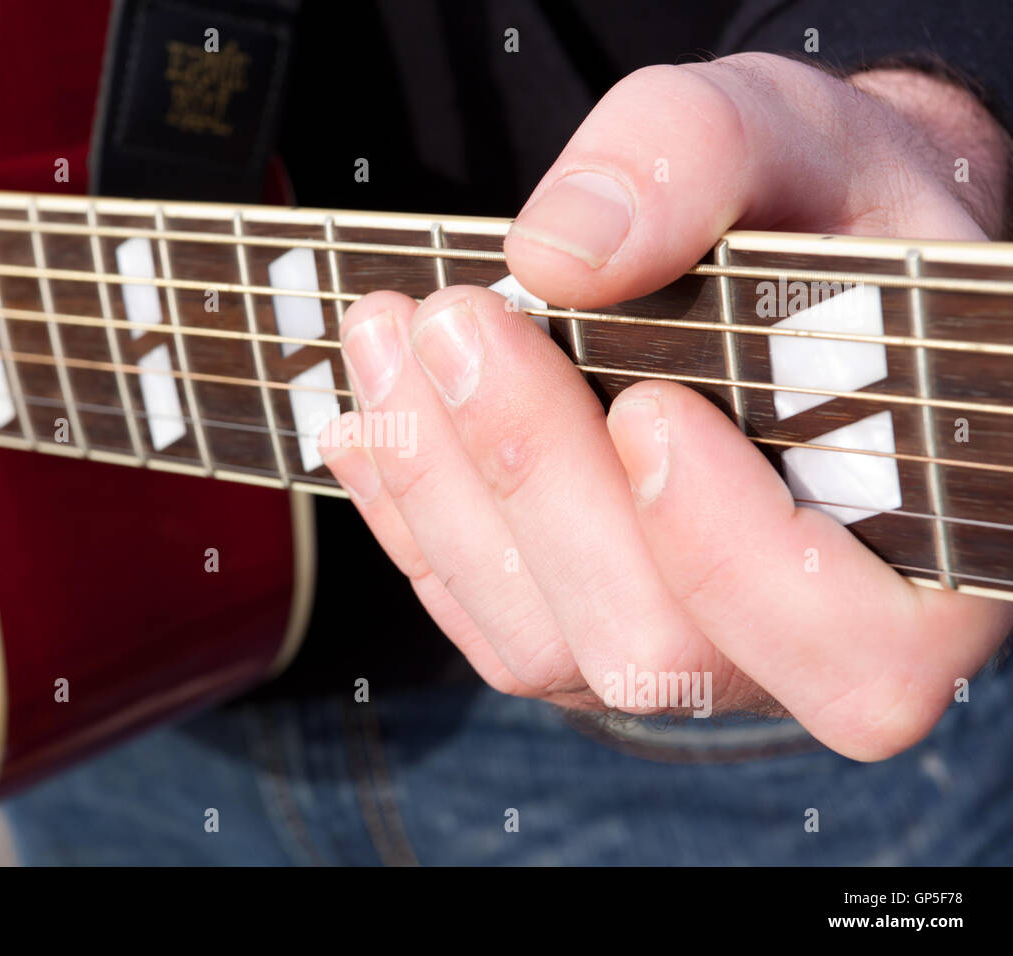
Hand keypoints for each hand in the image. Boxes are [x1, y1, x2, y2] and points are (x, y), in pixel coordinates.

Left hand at [319, 53, 1012, 759]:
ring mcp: (673, 643)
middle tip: (460, 323)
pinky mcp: (575, 623)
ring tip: (391, 338)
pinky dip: (410, 512)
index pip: (853, 646)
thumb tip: (562, 252)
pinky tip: (372, 414)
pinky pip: (478, 614)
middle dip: (538, 480)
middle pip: (653, 646)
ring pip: (540, 642)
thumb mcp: (797, 142)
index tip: (647, 407)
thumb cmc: (822, 214)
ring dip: (444, 490)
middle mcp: (795, 638)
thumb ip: (707, 162)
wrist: (779, 256)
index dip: (731, 550)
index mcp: (919, 561)